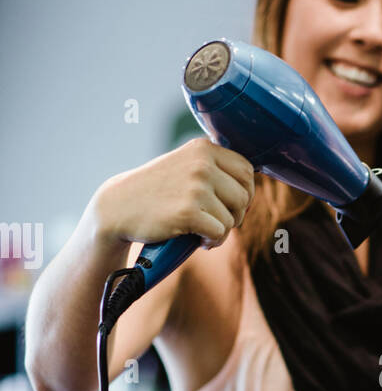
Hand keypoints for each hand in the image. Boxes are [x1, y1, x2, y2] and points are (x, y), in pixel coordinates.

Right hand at [94, 138, 254, 248]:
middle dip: (236, 214)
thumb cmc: (157, 190)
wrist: (119, 206)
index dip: (244, 192)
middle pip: (244, 196)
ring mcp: (196, 186)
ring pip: (233, 218)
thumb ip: (215, 168)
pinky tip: (198, 240)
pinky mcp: (189, 211)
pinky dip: (213, 242)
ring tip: (203, 231)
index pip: (247, 170)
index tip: (229, 204)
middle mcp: (202, 163)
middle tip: (216, 221)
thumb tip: (252, 184)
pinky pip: (220, 232)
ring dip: (222, 231)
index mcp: (204, 148)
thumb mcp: (186, 166)